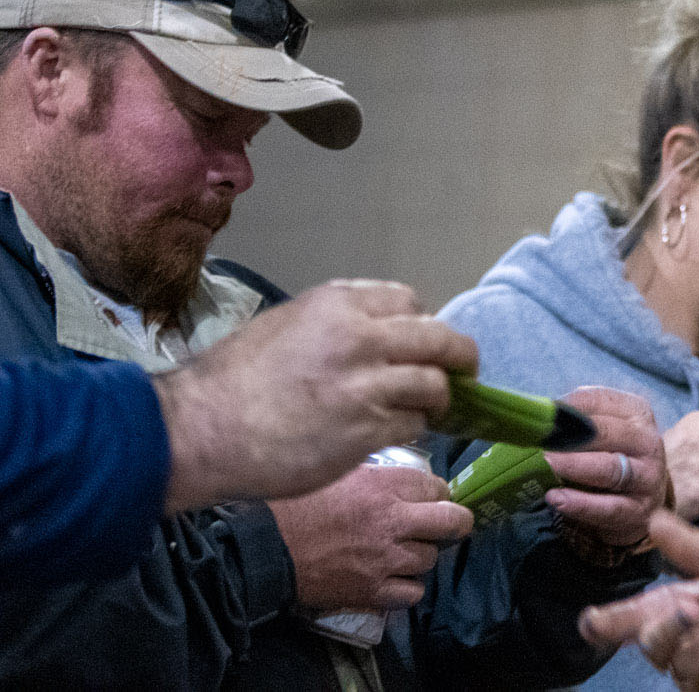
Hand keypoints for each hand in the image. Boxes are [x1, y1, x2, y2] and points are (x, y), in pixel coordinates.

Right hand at [155, 280, 479, 511]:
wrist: (199, 430)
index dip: (422, 324)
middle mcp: (360, 338)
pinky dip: (414, 428)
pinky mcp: (367, 430)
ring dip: (436, 398)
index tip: (422, 341)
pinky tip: (397, 431)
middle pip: (439, 339)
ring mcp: (366, 385)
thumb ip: (337, 324)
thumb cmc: (231, 382)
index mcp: (338, 305)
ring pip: (434, 384)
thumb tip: (377, 332)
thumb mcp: (286, 325)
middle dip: (459, 355)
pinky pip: (413, 423)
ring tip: (429, 409)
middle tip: (465, 370)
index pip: (409, 302)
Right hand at [271, 462, 473, 610]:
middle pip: (453, 522)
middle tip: (443, 525)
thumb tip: (408, 481)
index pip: (439, 486)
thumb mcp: (344, 471)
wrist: (265, 546)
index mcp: (386, 486)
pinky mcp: (372, 592)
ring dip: (421, 555)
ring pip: (430, 559)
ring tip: (402, 551)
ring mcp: (386, 560)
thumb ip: (382, 476)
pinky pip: (413, 593)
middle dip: (453, 522)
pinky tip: (393, 577)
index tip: (427, 498)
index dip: (436, 492)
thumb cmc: (299, 503)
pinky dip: (407, 587)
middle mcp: (394, 521)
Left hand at [544, 387, 667, 549]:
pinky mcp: (638, 511)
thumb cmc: (612, 457)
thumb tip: (537, 414)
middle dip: (571, 435)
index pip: (601, 401)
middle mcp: (647, 442)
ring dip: (575, 466)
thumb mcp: (605, 431)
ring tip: (547, 464)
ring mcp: (647, 478)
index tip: (542, 414)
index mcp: (637, 413)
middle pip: (608, 433)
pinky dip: (581, 504)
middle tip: (540, 439)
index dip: (569, 406)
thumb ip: (578, 419)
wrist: (644, 501)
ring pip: (611, 469)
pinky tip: (556, 498)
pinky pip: (608, 507)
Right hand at [580, 511, 698, 691]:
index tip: (589, 620)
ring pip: (694, 666)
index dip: (606, 624)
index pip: (629, 624)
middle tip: (696, 606)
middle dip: (674, 626)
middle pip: (656, 647)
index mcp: (674, 612)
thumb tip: (654, 519)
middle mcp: (682, 649)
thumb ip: (693, 549)